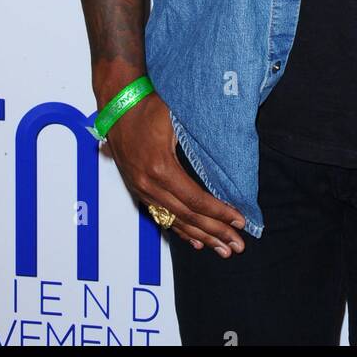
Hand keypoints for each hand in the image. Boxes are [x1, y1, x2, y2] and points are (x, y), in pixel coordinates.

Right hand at [103, 92, 246, 256]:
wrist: (117, 106)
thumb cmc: (148, 106)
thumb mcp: (175, 117)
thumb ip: (198, 137)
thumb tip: (229, 150)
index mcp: (160, 168)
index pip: (195, 200)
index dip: (219, 213)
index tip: (239, 220)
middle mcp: (149, 185)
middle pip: (187, 217)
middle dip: (215, 233)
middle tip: (237, 246)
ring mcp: (142, 190)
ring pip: (175, 221)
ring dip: (201, 237)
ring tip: (223, 250)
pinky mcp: (139, 190)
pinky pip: (162, 216)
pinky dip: (181, 231)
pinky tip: (196, 242)